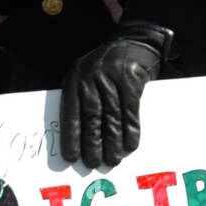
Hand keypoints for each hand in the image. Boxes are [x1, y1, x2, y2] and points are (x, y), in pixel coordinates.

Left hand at [60, 22, 172, 169]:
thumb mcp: (88, 77)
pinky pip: (130, 110)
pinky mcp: (131, 78)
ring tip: (113, 160)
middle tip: (93, 163)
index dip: (72, 136)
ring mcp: (111, 76)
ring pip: (111, 116)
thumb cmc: (107, 68)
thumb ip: (83, 100)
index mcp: (75, 78)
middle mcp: (90, 76)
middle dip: (92, 143)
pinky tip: (130, 145)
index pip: (71, 112)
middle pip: (91, 116)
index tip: (71, 157)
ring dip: (113, 141)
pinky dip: (131, 130)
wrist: (134, 41)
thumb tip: (81, 139)